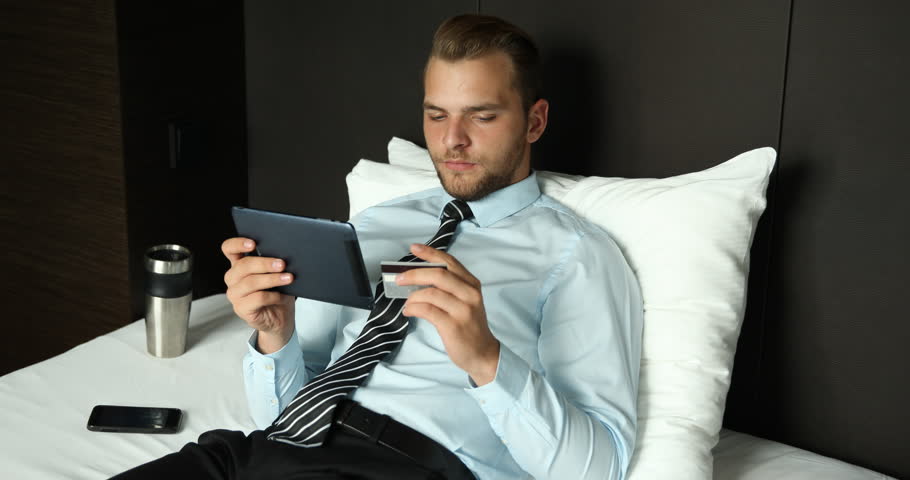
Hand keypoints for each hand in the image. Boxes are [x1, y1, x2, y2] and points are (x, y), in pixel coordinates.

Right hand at [222, 237, 295, 352]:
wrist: (280, 318)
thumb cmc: (278, 293)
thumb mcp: (276, 275)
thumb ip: (274, 264)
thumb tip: (284, 254)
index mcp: (239, 265)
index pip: (229, 249)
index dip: (238, 244)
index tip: (253, 243)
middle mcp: (233, 278)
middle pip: (243, 266)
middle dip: (264, 263)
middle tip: (281, 264)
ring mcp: (235, 294)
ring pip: (251, 282)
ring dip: (272, 279)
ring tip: (288, 278)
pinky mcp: (241, 308)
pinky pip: (257, 298)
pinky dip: (272, 296)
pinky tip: (281, 296)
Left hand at [398, 243, 499, 384]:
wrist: (482, 352)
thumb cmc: (469, 325)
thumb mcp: (465, 301)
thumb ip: (448, 287)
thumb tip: (418, 277)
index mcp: (471, 284)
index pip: (449, 262)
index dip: (430, 253)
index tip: (414, 248)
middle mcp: (470, 294)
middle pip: (438, 274)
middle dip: (414, 274)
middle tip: (399, 278)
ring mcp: (463, 310)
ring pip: (431, 293)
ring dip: (413, 296)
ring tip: (407, 302)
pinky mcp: (454, 326)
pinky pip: (428, 311)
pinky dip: (414, 308)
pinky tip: (409, 311)